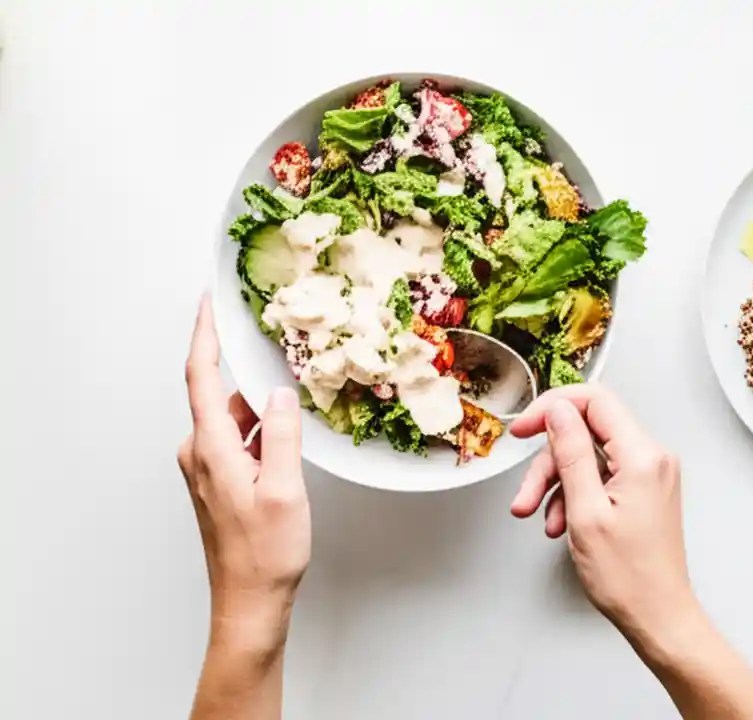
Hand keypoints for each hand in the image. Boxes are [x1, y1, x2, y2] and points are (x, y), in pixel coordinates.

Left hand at [179, 296, 310, 650]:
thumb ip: (282, 434)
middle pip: (222, 395)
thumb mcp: (284, 487)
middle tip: (285, 354)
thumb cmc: (266, 553)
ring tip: (298, 411)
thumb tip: (280, 393)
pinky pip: (240, 441)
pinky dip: (262, 434)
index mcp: (211, 448)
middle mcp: (201, 453)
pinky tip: (289, 444)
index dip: (204, 335)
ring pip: (235, 420)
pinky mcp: (219, 481)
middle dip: (251, 375)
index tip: (208, 302)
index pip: (200, 377)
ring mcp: (208, 468)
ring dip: (263, 413)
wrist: (250, 600)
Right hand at [509, 385, 697, 646]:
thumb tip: (558, 411)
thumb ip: (571, 453)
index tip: (524, 428)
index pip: (595, 401)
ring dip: (557, 484)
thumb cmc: (629, 577)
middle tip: (525, 495)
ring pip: (590, 458)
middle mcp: (652, 458)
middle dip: (549, 462)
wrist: (659, 616)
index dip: (553, 407)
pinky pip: (601, 477)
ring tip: (539, 518)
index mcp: (643, 456)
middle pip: (587, 433)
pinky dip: (575, 496)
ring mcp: (650, 475)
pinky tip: (561, 524)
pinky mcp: (644, 490)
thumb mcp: (586, 511)